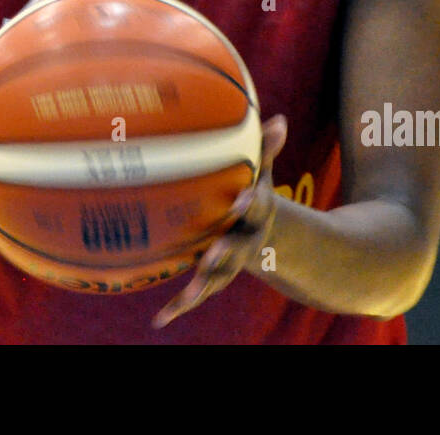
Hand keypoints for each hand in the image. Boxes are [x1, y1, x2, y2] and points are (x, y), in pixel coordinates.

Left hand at [153, 114, 287, 328]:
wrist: (264, 235)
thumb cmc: (253, 193)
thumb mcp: (263, 171)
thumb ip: (265, 148)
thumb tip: (280, 119)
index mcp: (256, 214)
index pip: (256, 207)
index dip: (252, 202)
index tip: (244, 196)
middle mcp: (245, 242)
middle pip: (238, 249)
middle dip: (225, 252)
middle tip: (212, 254)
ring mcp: (229, 263)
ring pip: (217, 277)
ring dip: (202, 286)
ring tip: (186, 299)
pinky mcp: (212, 277)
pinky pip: (196, 293)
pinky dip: (178, 308)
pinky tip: (159, 322)